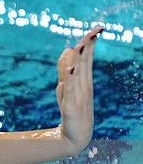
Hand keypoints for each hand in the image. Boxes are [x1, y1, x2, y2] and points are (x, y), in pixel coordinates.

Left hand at [55, 26, 101, 151]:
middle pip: (86, 62)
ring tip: (82, 44)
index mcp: (84, 80)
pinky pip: (71, 90)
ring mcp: (79, 95)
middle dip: (89, 46)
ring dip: (80, 59)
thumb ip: (66, 70)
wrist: (74, 135)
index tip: (98, 28)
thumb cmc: (71, 110)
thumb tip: (65, 52)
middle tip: (95, 30)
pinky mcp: (71, 105)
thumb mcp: (66, 87)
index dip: (91, 43)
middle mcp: (84, 85)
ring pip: (79, 73)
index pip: (88, 57)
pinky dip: (71, 79)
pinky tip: (72, 69)